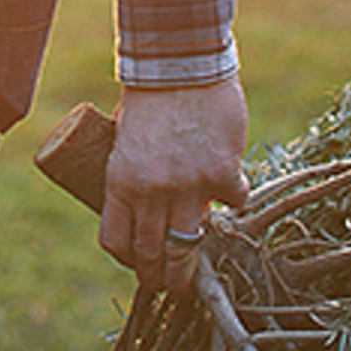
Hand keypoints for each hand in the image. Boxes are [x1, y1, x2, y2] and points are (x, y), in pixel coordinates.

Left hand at [99, 73, 248, 294]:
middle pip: (154, 253)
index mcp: (119, 181)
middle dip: (161, 277)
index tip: (139, 267)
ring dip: (193, 266)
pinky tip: (232, 197)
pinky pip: (233, 204)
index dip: (129, 261)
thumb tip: (147, 210)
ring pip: (190, 245)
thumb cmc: (149, 97)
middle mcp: (151, 190)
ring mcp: (188, 185)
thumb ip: (135, 174)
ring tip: (197, 276)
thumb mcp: (124, 140)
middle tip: (170, 287)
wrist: (180, 63)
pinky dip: (234, 203)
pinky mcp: (222, 173)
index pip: (117, 241)